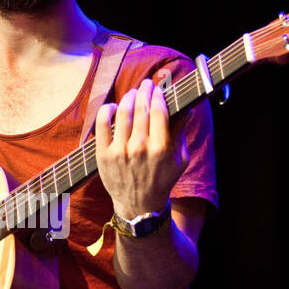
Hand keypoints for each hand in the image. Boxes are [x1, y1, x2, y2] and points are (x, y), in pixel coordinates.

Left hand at [95, 78, 189, 218]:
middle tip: (146, 84)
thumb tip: (187, 109)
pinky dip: (107, 110)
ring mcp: (120, 151)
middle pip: (141, 107)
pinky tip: (114, 107)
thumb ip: (180, 134)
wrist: (139, 205)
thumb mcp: (179, 160)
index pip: (159, 110)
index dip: (158, 95)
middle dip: (144, 90)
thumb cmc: (162, 180)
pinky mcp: (103, 155)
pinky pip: (102, 124)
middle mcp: (140, 148)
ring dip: (128, 97)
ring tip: (132, 93)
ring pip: (123, 112)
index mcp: (161, 149)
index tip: (158, 89)